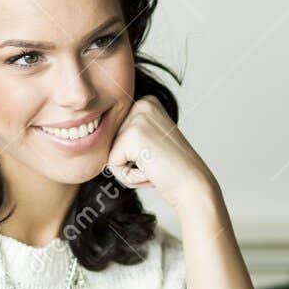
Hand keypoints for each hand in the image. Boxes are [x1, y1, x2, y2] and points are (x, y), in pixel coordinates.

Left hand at [103, 95, 220, 215]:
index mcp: (147, 102)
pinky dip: (129, 176)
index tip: (157, 155)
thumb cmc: (171, 171)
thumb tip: (94, 130)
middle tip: (156, 163)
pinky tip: (151, 171)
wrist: (193, 186)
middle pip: (110, 140)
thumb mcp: (150, 143)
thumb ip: (129, 135)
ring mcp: (138, 117)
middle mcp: (143, 103)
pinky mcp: (133, 135)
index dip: (133, 154)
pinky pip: (112, 164)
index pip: (115, 133)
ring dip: (129, 170)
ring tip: (154, 167)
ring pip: (109, 153)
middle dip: (129, 161)